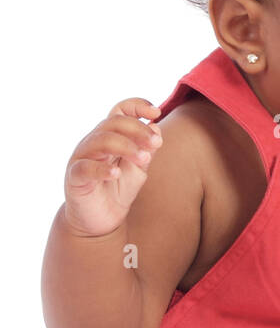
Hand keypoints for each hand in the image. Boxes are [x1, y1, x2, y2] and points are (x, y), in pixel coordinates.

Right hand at [63, 98, 163, 237]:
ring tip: (143, 159)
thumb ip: (146, 150)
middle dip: (138, 130)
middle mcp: (94, 142)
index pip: (120, 111)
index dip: (137, 106)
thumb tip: (156, 127)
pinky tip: (116, 173)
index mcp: (110, 136)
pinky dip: (102, 169)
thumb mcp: (138, 169)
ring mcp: (82, 157)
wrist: (101, 221)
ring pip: (100, 140)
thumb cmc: (118, 191)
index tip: (156, 112)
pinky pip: (86, 168)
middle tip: (156, 143)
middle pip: (113, 123)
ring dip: (126, 146)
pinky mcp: (75, 177)